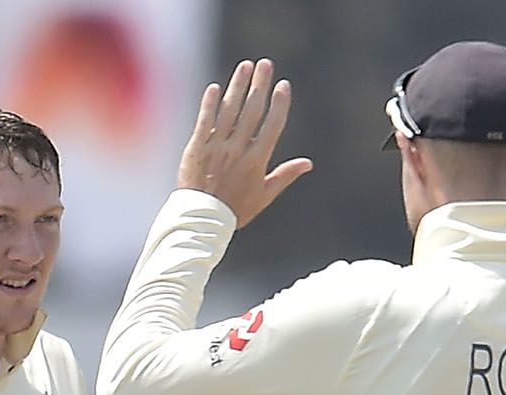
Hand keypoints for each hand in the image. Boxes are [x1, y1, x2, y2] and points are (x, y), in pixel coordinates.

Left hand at [177, 58, 313, 228]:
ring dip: (238, 86)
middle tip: (266, 64)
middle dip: (260, 85)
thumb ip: (285, 175)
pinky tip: (216, 88)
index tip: (283, 85)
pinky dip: (210, 104)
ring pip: (230, 111)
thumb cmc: (235, 209)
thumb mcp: (264, 195)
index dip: (279, 104)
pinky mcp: (197, 147)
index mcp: (257, 161)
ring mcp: (217, 147)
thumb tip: (308, 163)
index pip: (272, 126)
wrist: (202, 220)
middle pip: (252, 111)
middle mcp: (238, 150)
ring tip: (245, 66)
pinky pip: (205, 121)